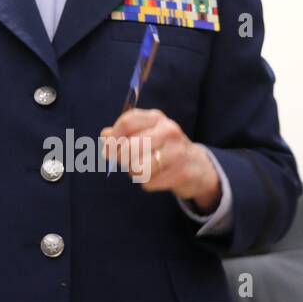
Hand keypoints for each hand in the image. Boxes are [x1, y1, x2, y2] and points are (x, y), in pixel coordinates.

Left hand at [100, 109, 220, 210]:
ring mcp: (177, 151)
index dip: (113, 138)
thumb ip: (124, 134)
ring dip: (135, 173)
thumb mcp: (146, 134)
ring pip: (137, 167)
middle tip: (127, 163)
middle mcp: (168, 131)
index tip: (109, 150)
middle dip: (122, 160)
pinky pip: (149, 182)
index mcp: (156, 118)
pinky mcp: (181, 172)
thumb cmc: (165, 149)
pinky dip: (147, 183)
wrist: (197, 166)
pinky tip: (157, 177)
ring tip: (144, 169)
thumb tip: (105, 135)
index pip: (127, 122)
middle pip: (129, 147)